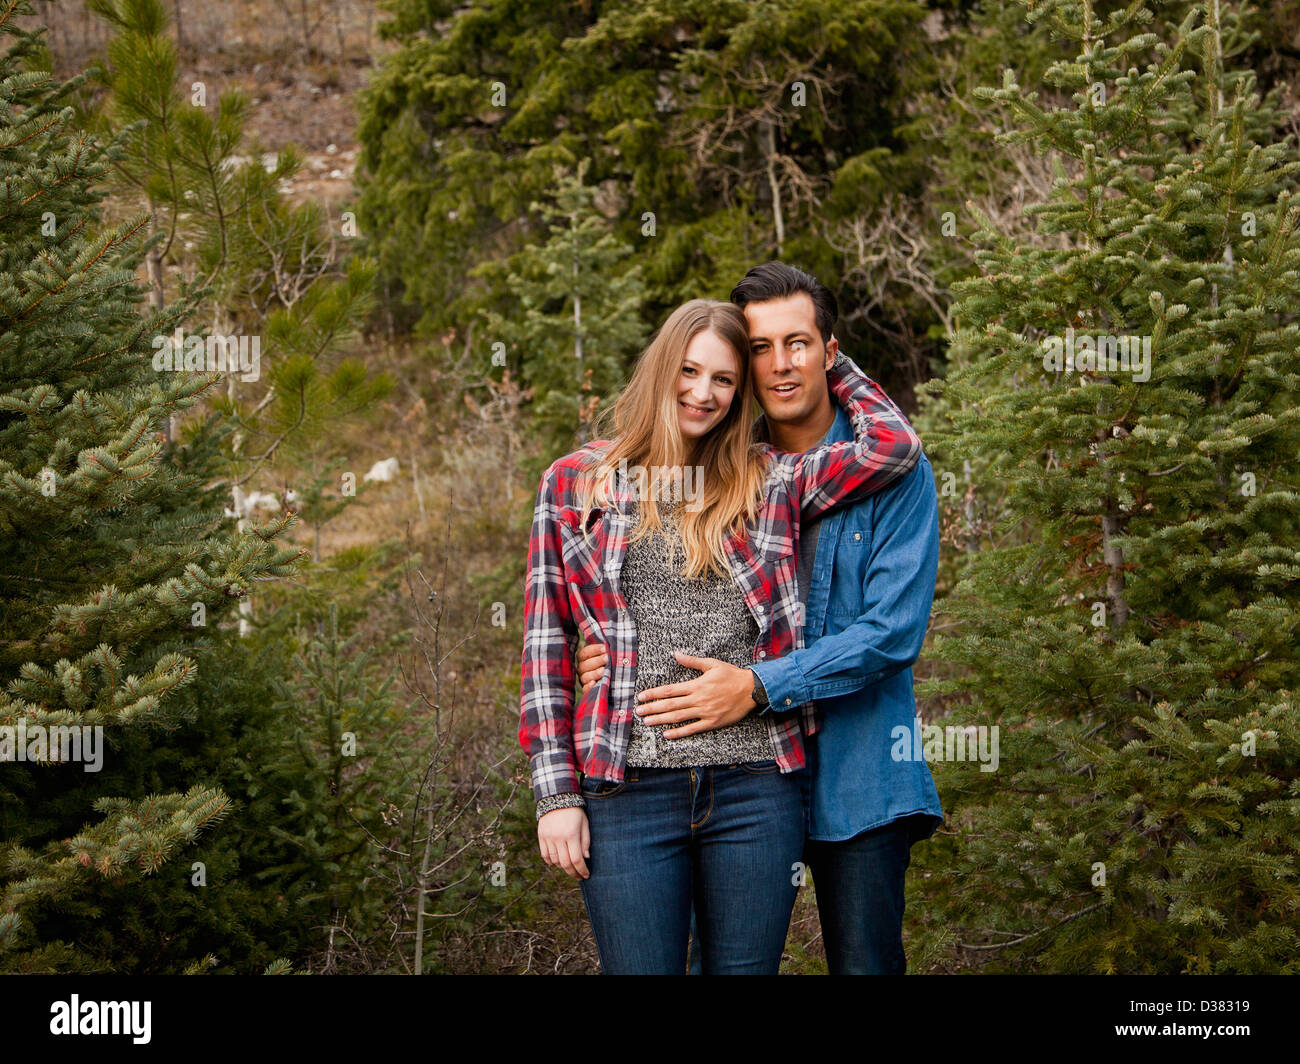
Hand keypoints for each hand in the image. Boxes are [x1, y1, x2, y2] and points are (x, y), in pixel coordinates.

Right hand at [537, 806, 589, 878]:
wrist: (557, 798)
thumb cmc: (575, 812)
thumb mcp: (584, 824)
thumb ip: (585, 841)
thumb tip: (586, 858)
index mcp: (572, 835)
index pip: (577, 859)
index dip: (582, 870)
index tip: (586, 875)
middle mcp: (559, 838)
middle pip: (565, 863)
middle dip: (573, 873)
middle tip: (578, 876)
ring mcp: (548, 838)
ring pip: (554, 861)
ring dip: (562, 867)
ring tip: (569, 867)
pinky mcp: (541, 836)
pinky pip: (545, 855)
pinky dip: (551, 862)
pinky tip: (557, 862)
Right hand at [577, 641, 607, 694]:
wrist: (618, 677)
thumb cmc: (611, 661)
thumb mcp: (608, 654)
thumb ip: (606, 649)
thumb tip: (608, 644)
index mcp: (584, 659)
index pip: (584, 653)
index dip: (594, 650)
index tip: (604, 648)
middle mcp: (582, 669)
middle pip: (584, 665)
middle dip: (597, 661)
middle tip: (607, 658)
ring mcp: (584, 680)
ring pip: (585, 677)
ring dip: (594, 673)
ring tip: (603, 670)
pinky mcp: (587, 690)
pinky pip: (585, 689)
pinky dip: (589, 686)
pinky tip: (594, 683)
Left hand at [635, 652, 756, 737]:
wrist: (751, 689)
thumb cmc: (731, 675)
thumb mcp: (712, 664)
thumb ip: (692, 662)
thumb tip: (676, 654)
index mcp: (696, 684)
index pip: (670, 690)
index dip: (654, 694)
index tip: (642, 697)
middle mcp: (698, 699)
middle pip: (670, 705)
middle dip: (653, 708)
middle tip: (638, 712)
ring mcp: (705, 712)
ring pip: (678, 717)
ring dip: (661, 720)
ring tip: (648, 722)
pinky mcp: (712, 722)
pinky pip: (693, 728)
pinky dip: (679, 732)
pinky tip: (667, 734)